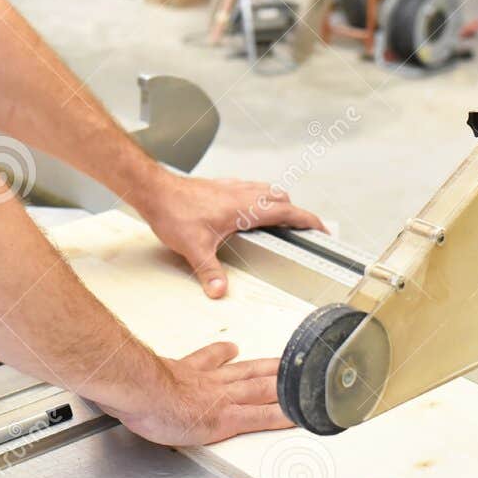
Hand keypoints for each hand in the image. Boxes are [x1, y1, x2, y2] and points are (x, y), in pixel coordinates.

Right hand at [98, 342, 292, 445]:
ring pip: (262, 389)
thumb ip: (134, 370)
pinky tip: (298, 415)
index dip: (223, 356)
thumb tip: (114, 367)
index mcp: (187, 373)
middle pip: (246, 371)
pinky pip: (262, 416)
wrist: (141, 389)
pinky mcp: (228, 417)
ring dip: (284, 386)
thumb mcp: (133, 373)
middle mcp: (209, 382)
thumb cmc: (135, 385)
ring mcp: (222, 398)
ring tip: (302, 382)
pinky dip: (282, 415)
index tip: (232, 350)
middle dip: (267, 367)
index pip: (210, 361)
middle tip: (285, 362)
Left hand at [137, 173, 324, 298]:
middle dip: (295, 213)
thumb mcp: (194, 248)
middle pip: (281, 199)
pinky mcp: (220, 185)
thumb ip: (209, 272)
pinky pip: (249, 188)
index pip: (287, 211)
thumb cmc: (174, 212)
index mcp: (245, 208)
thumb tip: (219, 291)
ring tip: (280, 222)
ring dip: (278, 204)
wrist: (155, 190)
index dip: (308, 220)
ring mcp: (232, 187)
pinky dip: (259, 198)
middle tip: (302, 230)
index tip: (321, 230)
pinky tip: (248, 211)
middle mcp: (242, 193)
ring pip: (266, 190)